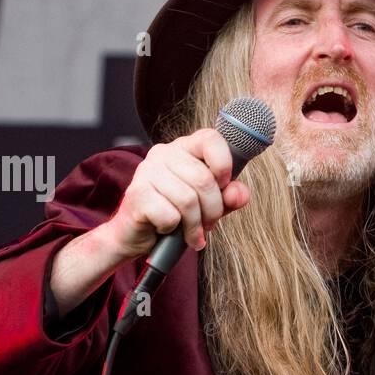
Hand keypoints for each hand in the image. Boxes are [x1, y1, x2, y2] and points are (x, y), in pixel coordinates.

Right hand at [102, 129, 250, 258]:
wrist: (134, 236)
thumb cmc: (175, 216)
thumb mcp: (209, 206)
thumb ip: (228, 198)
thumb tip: (240, 194)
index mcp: (183, 148)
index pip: (210, 139)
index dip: (224, 165)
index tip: (224, 187)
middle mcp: (162, 154)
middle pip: (203, 179)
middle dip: (213, 210)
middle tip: (208, 224)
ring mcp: (146, 172)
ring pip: (188, 200)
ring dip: (195, 225)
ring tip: (192, 233)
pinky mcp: (136, 195)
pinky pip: (170, 215)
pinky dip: (174, 229)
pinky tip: (167, 230)